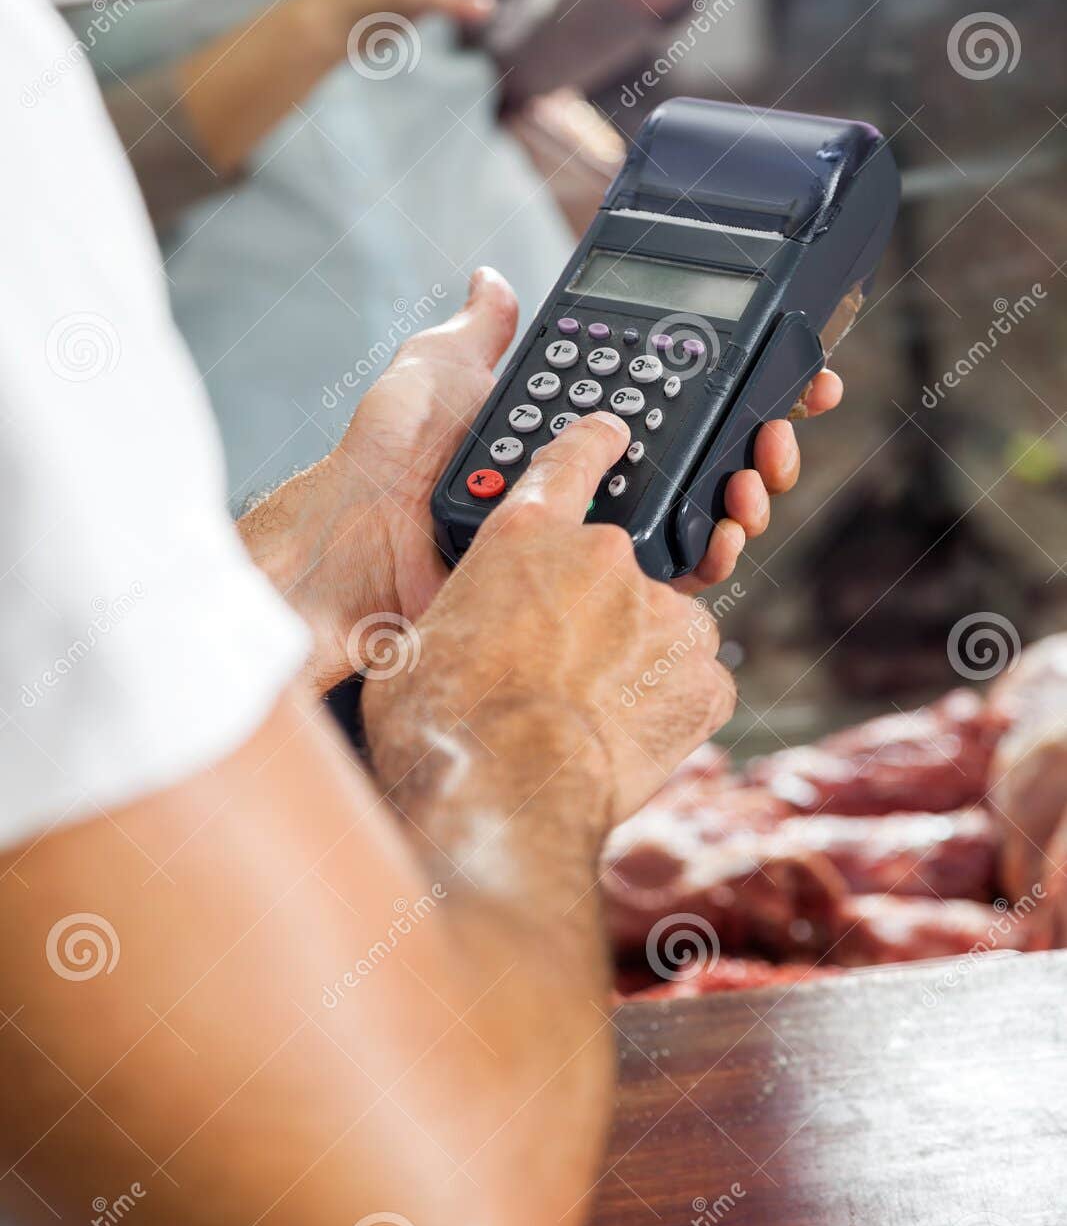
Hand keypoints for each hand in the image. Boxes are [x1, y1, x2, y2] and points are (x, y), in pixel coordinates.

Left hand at [238, 270, 841, 693]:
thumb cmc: (385, 457)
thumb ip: (478, 334)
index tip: (782, 368)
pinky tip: (728, 528)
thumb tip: (491, 278)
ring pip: (698, 517)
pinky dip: (710, 551)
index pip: (667, 406)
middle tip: (780, 423)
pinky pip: (666, 574)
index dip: (729, 389)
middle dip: (757, 440)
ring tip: (757, 471)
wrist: (357, 538)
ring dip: (746, 490)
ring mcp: (593, 540)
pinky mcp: (590, 592)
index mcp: (566, 436)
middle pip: (700, 462)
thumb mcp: (436, 370)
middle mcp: (589, 487)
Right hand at [363, 411, 733, 831]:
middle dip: (598, 615)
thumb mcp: (418, 641)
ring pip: (664, 631)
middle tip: (557, 671)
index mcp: (527, 537)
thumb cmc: (441, 721)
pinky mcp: (704, 682)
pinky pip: (696, 687)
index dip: (594, 443)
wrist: (498, 792)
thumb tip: (460, 637)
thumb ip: (462, 614)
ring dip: (638, 662)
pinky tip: (622, 740)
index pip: (570, 463)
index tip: (612, 432)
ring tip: (584, 717)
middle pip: (620, 572)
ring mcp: (666, 619)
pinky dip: (670, 709)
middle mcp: (606, 560)